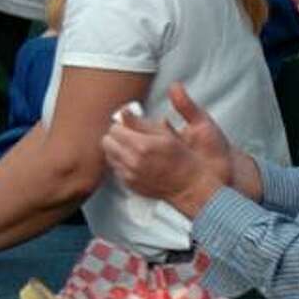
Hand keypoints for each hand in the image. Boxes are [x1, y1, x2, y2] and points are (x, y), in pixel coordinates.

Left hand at [100, 83, 230, 213]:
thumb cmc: (184, 157)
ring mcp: (130, 175)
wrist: (192, 186)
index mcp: (142, 146)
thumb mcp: (167, 134)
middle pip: (106, 141)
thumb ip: (142, 122)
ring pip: (109, 155)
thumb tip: (124, 111)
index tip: (130, 126)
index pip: (114, 129)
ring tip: (134, 149)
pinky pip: (116, 168)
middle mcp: (133, 162)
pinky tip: (138, 161)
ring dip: (118, 149)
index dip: (122, 125)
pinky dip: (123, 163)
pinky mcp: (130, 185)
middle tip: (130, 136)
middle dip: (117, 136)